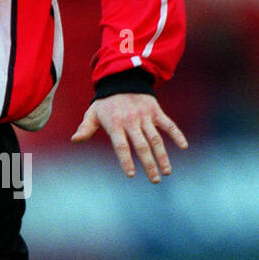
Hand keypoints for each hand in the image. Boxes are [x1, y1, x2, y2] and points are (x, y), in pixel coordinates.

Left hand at [72, 92, 187, 181]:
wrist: (123, 79)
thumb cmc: (106, 102)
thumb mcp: (93, 113)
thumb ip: (85, 128)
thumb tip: (75, 140)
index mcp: (115, 125)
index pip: (121, 146)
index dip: (126, 160)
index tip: (132, 174)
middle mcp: (131, 122)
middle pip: (141, 146)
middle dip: (149, 164)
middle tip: (155, 180)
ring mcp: (144, 116)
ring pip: (155, 139)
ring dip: (162, 156)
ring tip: (167, 171)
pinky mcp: (155, 111)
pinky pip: (168, 124)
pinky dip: (176, 134)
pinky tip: (183, 146)